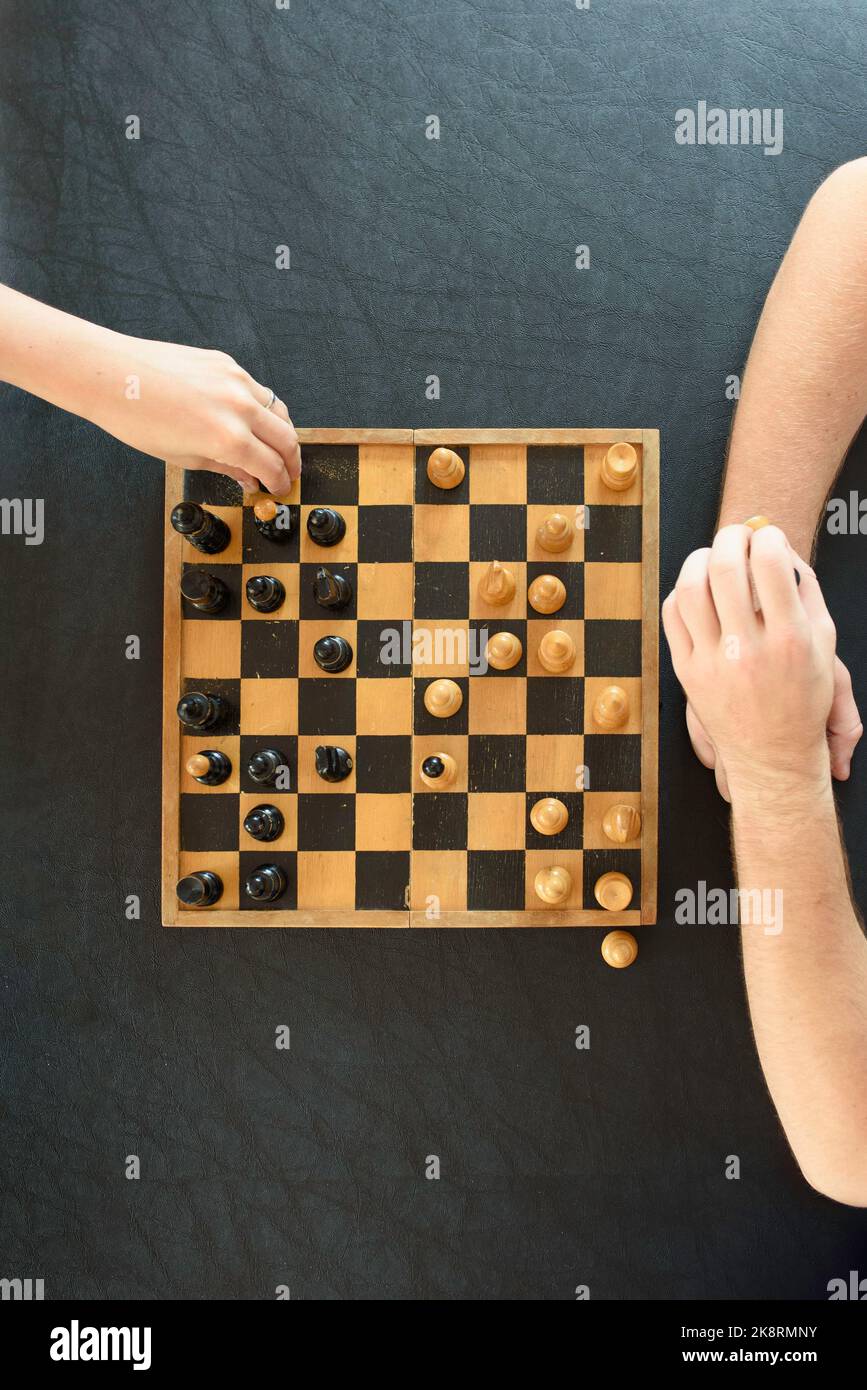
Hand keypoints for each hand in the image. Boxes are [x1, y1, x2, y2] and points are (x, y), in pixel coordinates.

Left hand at [89, 336, 299, 493]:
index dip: (279, 482)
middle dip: (291, 461)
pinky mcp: (227, 363)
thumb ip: (225, 467)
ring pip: (279, 411)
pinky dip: (262, 408)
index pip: (272, 466)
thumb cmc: (137, 417)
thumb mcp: (184, 457)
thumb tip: (248, 477)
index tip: (278, 489)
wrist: (114, 376)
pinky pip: (258, 390)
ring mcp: (236, 381)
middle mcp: (239, 407)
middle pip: (287, 439)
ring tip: (277, 448)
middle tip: (289, 473)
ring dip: (283, 433)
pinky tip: (251, 420)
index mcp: (228, 438)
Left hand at [663, 524, 841, 800]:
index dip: (768, 537)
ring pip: (691, 587)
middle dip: (730, 537)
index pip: (770, 563)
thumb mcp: (824, 645)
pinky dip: (682, 590)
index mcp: (790, 639)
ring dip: (700, 558)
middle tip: (737, 535)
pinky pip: (672, 614)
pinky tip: (696, 588)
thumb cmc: (802, 698)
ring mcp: (712, 661)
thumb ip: (806, 592)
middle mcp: (748, 649)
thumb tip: (781, 547)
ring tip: (713, 556)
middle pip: (726, 566)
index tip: (768, 537)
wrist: (773, 756)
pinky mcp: (687, 671)